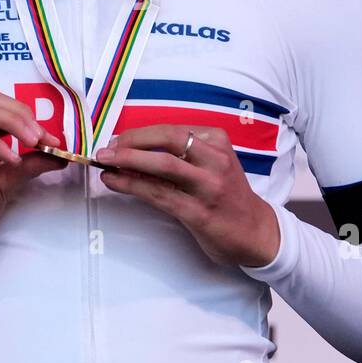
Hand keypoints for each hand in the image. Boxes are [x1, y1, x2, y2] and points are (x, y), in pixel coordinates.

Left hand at [94, 126, 279, 268]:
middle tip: (107, 148)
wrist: (256, 233)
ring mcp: (209, 186)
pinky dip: (132, 186)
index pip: (172, 129)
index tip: (118, 139)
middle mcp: (215, 160)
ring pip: (163, 166)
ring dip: (128, 161)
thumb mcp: (213, 165)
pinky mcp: (199, 212)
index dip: (140, 133)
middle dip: (132, 141)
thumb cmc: (228, 196)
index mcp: (217, 142)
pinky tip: (115, 183)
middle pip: (168, 140)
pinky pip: (159, 194)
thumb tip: (134, 149)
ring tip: (105, 163)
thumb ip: (182, 155)